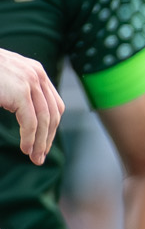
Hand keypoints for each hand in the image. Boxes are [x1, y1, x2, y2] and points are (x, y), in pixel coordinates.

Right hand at [0, 48, 64, 166]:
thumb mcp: (6, 78)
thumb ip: (19, 92)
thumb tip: (26, 115)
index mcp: (35, 71)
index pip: (54, 104)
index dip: (52, 127)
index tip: (45, 144)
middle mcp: (37, 74)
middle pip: (53, 113)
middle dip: (48, 138)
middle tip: (41, 156)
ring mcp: (30, 82)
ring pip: (44, 120)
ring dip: (40, 143)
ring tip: (34, 157)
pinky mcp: (20, 92)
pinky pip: (31, 122)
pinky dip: (29, 139)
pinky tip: (25, 149)